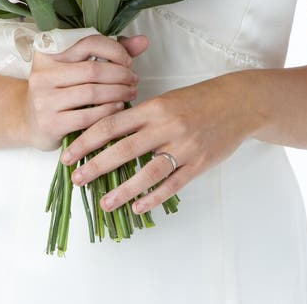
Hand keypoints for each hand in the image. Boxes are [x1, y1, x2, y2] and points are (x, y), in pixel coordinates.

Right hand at [23, 33, 148, 150]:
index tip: (128, 61)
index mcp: (49, 52)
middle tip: (134, 80)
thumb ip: (109, 53)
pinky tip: (118, 108)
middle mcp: (43, 73)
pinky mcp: (50, 123)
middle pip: (93, 70)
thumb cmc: (59, 90)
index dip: (114, 50)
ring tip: (130, 93)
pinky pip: (87, 116)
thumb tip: (142, 41)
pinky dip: (108, 111)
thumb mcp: (77, 67)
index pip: (88, 43)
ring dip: (118, 93)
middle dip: (121, 75)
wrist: (27, 120)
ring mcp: (44, 99)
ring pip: (92, 93)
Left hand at [59, 72, 259, 213]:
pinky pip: (173, 183)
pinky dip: (154, 197)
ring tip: (104, 202)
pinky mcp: (199, 163)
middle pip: (124, 148)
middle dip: (96, 165)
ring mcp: (183, 146)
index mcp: (154, 107)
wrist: (238, 103)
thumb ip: (141, 117)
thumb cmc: (199, 100)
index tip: (68, 153)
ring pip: (147, 172)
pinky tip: (139, 207)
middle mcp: (166, 126)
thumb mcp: (167, 100)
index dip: (87, 139)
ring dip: (123, 190)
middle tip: (76, 179)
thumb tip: (110, 135)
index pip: (112, 123)